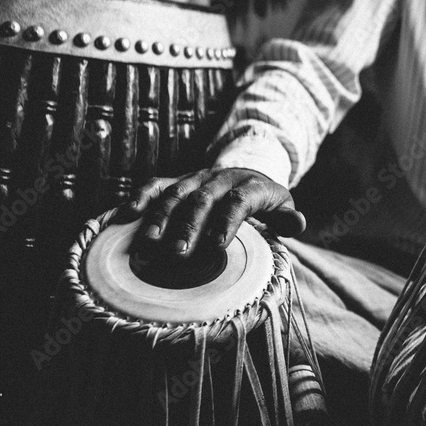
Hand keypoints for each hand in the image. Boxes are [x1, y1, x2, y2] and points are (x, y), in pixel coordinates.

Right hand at [118, 168, 305, 255]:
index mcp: (250, 185)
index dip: (227, 221)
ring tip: (150, 242)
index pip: (239, 201)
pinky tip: (128, 214)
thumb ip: (287, 218)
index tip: (217, 246)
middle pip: (203, 199)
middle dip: (189, 226)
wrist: (247, 172)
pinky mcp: (178, 180)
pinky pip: (157, 184)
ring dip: (162, 216)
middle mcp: (220, 179)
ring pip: (177, 193)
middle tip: (178, 253)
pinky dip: (142, 197)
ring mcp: (197, 178)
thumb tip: (298, 223)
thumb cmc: (264, 200)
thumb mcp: (282, 206)